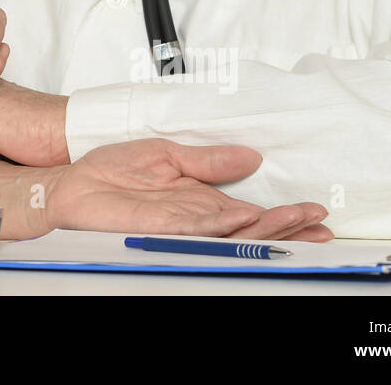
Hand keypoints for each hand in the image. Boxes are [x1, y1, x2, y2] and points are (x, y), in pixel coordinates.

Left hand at [38, 139, 331, 240]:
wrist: (72, 185)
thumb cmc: (111, 174)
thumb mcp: (166, 154)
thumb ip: (209, 158)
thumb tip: (251, 156)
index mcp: (202, 202)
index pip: (253, 214)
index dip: (284, 215)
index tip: (315, 211)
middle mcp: (197, 221)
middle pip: (252, 230)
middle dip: (288, 228)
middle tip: (319, 224)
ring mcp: (181, 230)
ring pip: (232, 236)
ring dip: (266, 230)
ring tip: (295, 221)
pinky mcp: (161, 231)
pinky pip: (197, 231)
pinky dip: (222, 226)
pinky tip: (245, 218)